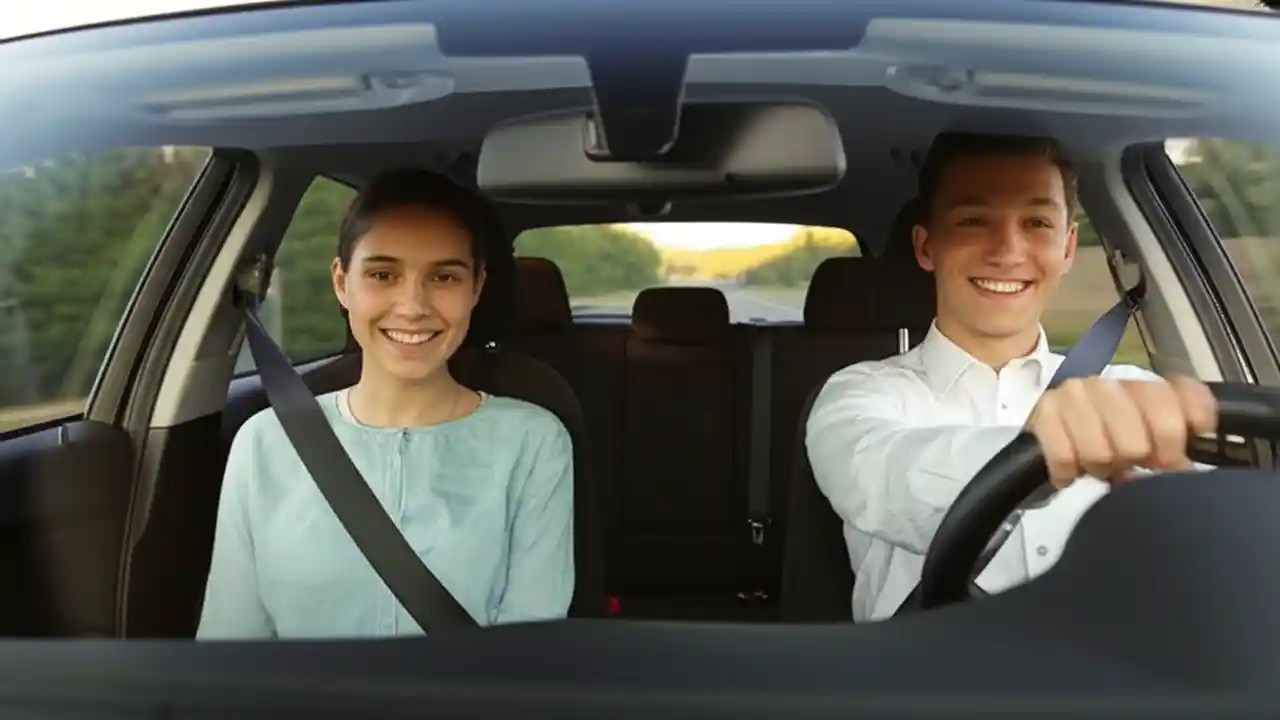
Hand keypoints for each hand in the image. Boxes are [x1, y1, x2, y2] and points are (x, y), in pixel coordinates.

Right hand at [1024, 375, 1216, 487]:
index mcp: (1142, 385)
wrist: (1052, 427)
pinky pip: (1065, 458)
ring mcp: (1073, 395)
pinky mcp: (1043, 413)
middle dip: (1133, 463)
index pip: (1177, 402)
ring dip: (1099, 468)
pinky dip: (1068, 473)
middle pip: (1136, 445)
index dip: (1176, 442)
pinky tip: (1071, 470)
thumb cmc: (1110, 435)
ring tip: (1098, 464)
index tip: (1171, 459)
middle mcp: (1107, 384)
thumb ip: (1179, 435)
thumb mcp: (1151, 433)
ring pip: (1099, 454)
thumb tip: (1186, 459)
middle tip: (1127, 463)